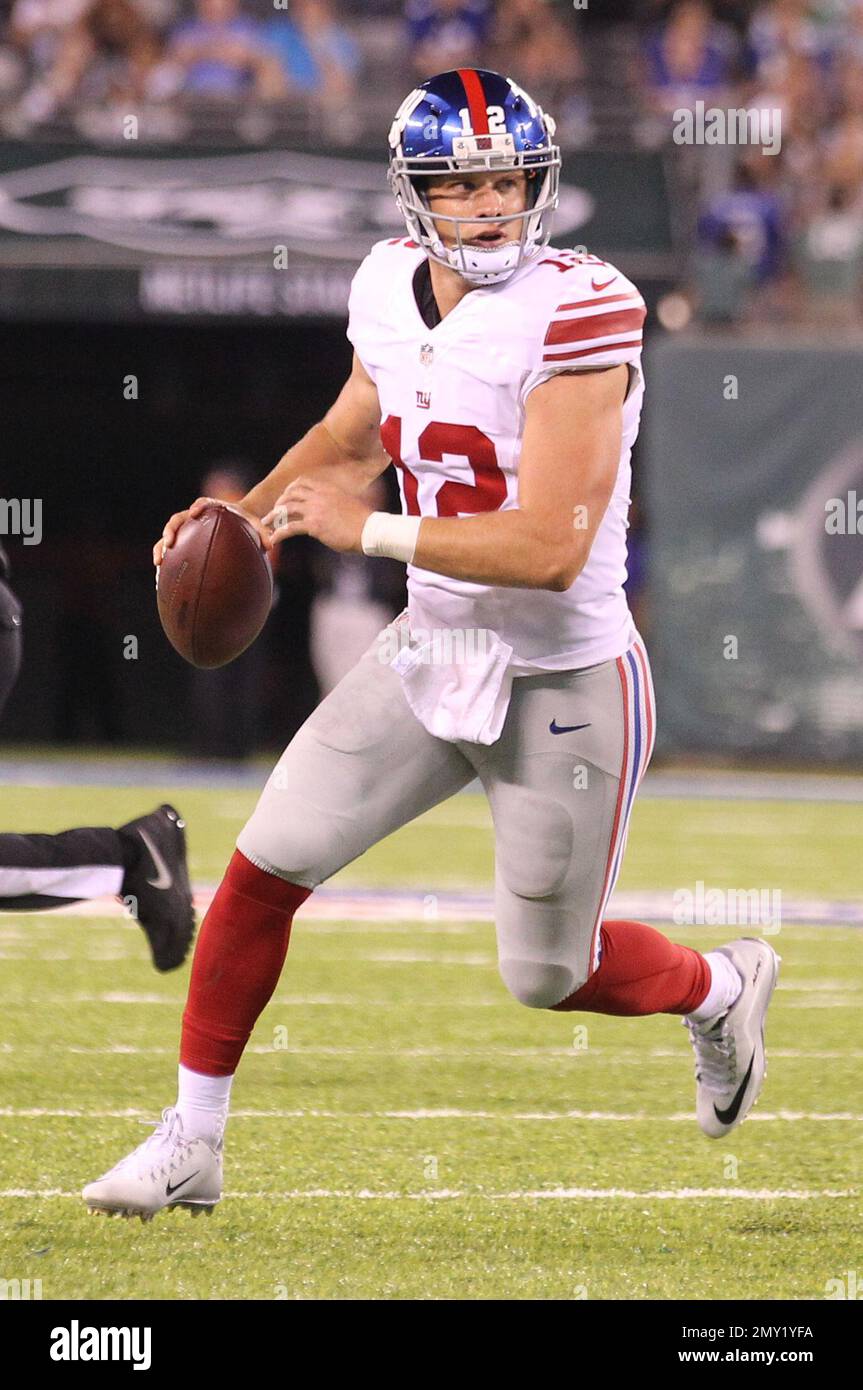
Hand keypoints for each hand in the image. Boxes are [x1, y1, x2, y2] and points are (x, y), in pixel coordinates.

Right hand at [153, 497, 267, 565]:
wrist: (235, 520)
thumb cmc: (244, 522)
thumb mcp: (255, 525)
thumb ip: (262, 533)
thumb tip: (270, 546)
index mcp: (211, 509)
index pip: (201, 504)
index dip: (197, 507)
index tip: (195, 512)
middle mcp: (194, 517)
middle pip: (177, 519)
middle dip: (170, 530)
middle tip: (168, 543)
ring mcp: (186, 529)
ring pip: (168, 535)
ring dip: (161, 547)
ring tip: (158, 563)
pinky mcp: (183, 540)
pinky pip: (170, 549)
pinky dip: (165, 559)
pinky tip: (161, 575)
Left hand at [263, 477, 371, 553]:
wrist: (371, 530)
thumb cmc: (364, 521)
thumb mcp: (350, 503)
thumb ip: (338, 501)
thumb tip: (338, 505)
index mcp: (328, 488)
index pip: (302, 482)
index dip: (290, 489)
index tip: (286, 497)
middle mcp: (320, 495)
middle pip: (291, 493)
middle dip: (280, 502)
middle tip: (274, 512)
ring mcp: (316, 509)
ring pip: (287, 508)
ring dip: (274, 516)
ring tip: (267, 525)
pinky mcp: (314, 525)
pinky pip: (290, 527)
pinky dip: (279, 533)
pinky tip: (274, 539)